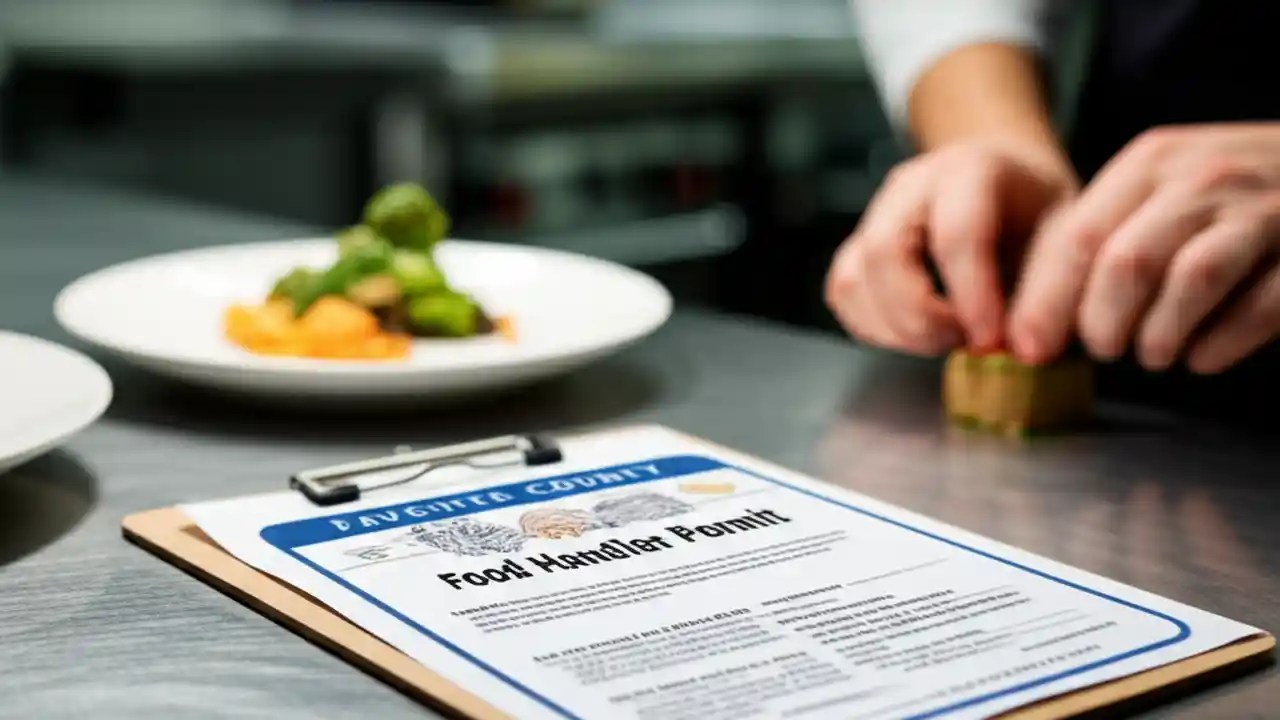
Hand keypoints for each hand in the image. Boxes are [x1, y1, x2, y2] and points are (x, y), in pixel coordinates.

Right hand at [826, 142, 1076, 353]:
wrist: (1011, 180)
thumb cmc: (1039, 211)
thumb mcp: (1068, 237)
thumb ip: (1048, 290)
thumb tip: (1021, 349)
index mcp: (971, 168)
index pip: (956, 233)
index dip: (971, 296)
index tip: (991, 341)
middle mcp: (911, 184)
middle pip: (885, 252)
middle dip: (921, 317)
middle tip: (963, 343)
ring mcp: (876, 213)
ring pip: (854, 278)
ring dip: (896, 328)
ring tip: (946, 338)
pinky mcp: (857, 245)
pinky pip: (843, 293)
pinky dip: (874, 327)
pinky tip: (918, 335)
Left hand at [1010, 124, 1279, 372]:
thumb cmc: (1223, 194)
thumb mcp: (1156, 191)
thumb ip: (1100, 241)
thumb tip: (1032, 322)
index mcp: (1150, 164)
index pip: (1079, 237)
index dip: (1047, 301)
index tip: (1029, 349)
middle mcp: (1203, 177)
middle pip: (1127, 262)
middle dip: (1103, 322)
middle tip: (1104, 350)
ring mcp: (1261, 209)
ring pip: (1191, 280)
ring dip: (1159, 334)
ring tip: (1151, 356)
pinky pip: (1258, 305)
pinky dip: (1221, 342)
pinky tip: (1202, 359)